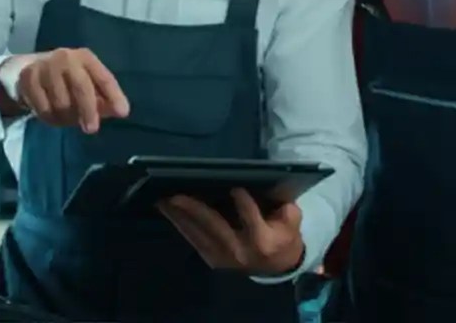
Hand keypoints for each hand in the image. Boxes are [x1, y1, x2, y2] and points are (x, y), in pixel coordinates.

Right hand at [13, 48, 129, 132]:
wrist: (30, 69)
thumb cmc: (67, 79)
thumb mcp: (87, 83)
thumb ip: (104, 98)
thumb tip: (121, 111)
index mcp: (85, 58)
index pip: (104, 77)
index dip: (114, 95)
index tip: (122, 113)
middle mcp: (66, 57)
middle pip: (82, 87)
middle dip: (88, 110)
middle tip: (91, 129)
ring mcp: (45, 67)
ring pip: (61, 102)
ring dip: (67, 118)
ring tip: (68, 119)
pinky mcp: (28, 79)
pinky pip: (43, 109)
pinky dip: (50, 119)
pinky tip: (53, 115)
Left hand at [158, 189, 305, 276]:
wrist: (277, 268)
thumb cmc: (284, 237)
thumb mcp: (292, 220)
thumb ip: (285, 208)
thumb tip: (271, 188)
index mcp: (262, 240)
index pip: (252, 220)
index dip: (244, 205)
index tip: (235, 187)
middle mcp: (239, 250)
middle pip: (215, 226)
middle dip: (194, 209)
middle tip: (176, 194)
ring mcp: (223, 257)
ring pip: (198, 233)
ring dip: (179, 216)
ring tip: (163, 199)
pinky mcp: (211, 259)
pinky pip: (193, 240)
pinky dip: (180, 224)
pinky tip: (168, 211)